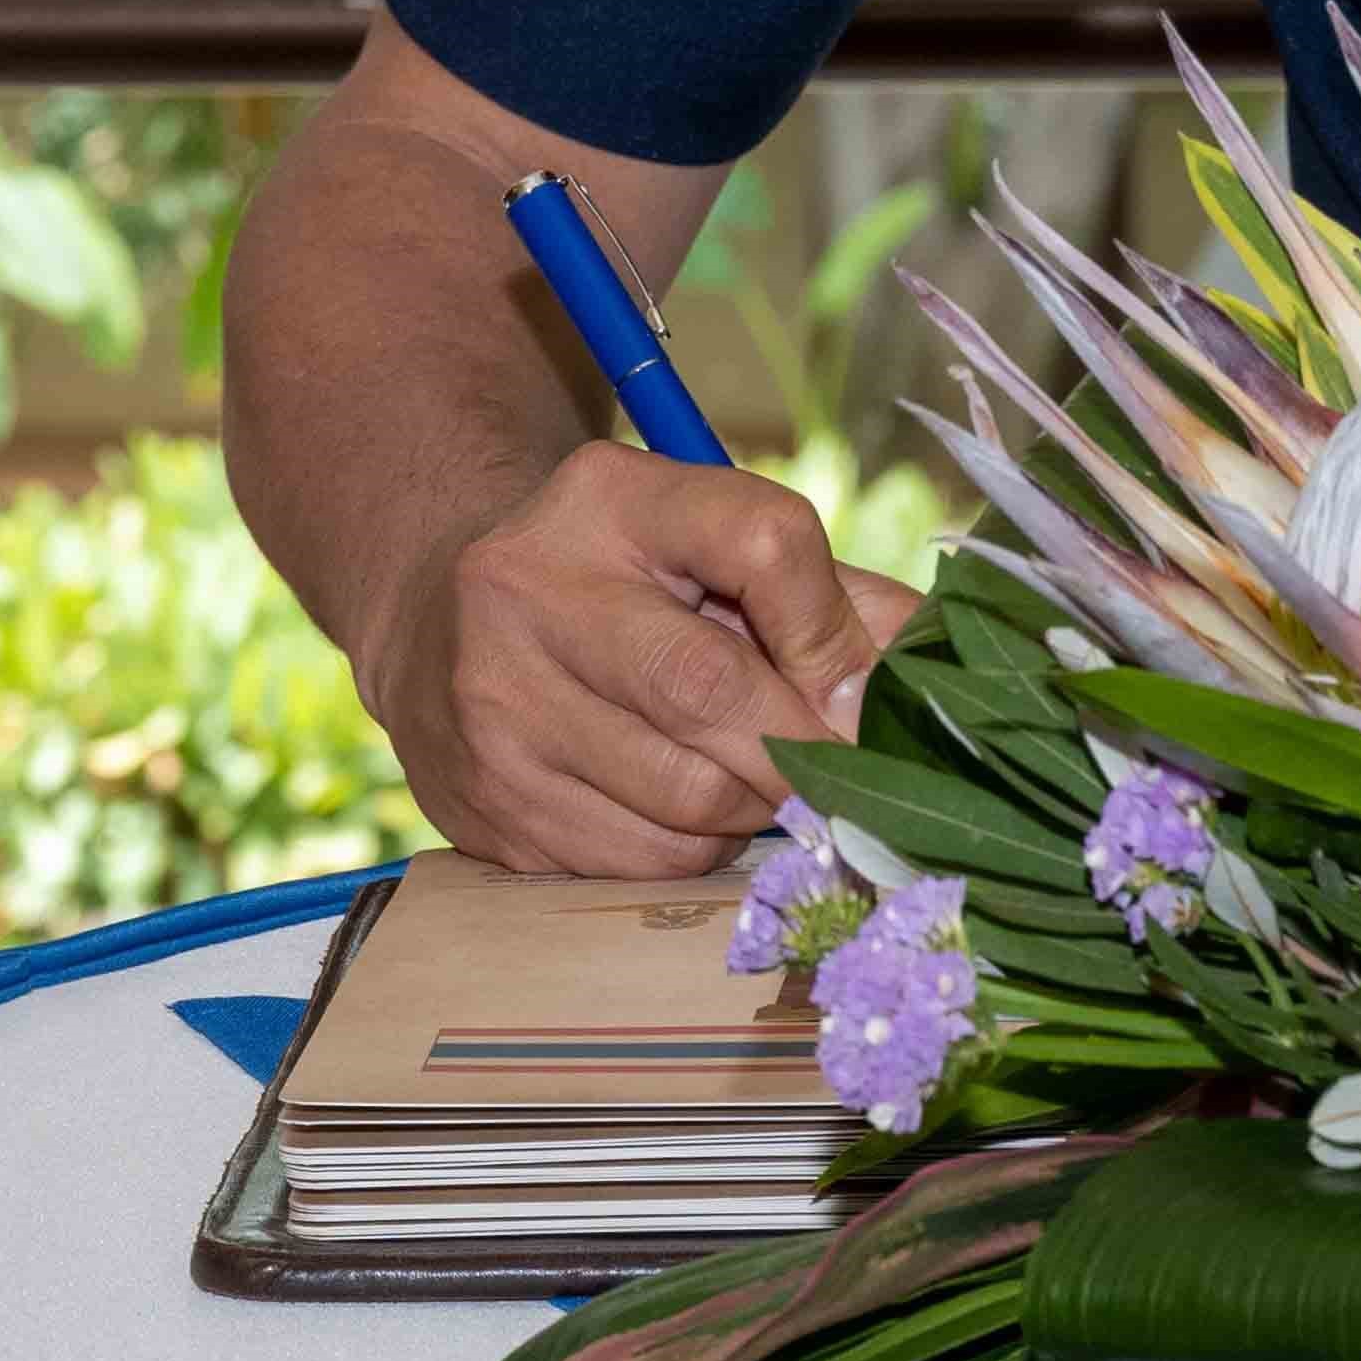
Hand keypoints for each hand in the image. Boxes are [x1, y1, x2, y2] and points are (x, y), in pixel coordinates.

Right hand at [378, 445, 917, 878]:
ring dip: (753, 809)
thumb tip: (929, 676)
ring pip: (684, 797)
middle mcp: (530, 590)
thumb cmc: (616, 582)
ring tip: (759, 786)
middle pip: (712, 691)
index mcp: (608, 498)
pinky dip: (692, 852)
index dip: (835, 633)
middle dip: (803, 750)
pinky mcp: (485, 806)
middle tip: (846, 777)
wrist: (432, 625)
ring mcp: (494, 705)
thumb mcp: (704, 543)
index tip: (866, 695)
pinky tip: (689, 816)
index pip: (763, 541)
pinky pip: (637, 863)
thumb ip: (824, 595)